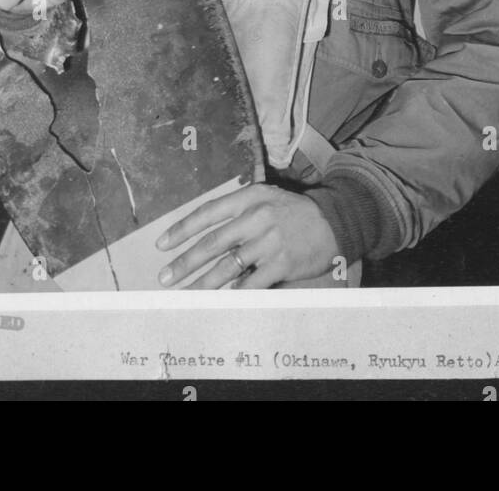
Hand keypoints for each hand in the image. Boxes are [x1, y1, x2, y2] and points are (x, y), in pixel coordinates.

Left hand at [155, 184, 340, 289]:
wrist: (336, 221)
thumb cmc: (295, 213)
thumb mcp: (268, 199)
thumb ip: (240, 213)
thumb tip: (206, 237)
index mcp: (250, 196)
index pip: (208, 212)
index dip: (182, 228)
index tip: (162, 244)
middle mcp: (257, 216)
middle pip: (213, 243)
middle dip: (185, 262)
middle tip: (166, 277)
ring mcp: (270, 240)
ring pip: (227, 267)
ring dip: (203, 284)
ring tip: (187, 295)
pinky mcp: (282, 263)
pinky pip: (251, 283)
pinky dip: (234, 295)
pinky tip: (221, 303)